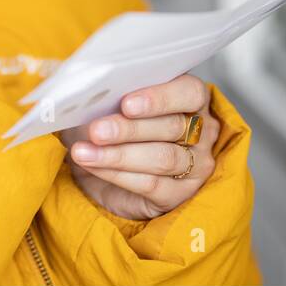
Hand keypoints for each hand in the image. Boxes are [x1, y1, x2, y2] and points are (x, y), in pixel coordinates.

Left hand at [59, 74, 220, 220]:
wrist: (102, 169)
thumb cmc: (112, 124)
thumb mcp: (111, 103)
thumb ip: (112, 94)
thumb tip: (91, 92)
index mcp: (191, 97)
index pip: (190, 93)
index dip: (159, 98)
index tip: (126, 104)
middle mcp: (201, 130)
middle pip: (172, 127)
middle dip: (129, 129)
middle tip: (96, 131)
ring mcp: (196, 165)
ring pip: (163, 158)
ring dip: (119, 155)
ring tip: (84, 152)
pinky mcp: (179, 194)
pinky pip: (151, 184)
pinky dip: (117, 175)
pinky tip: (93, 166)